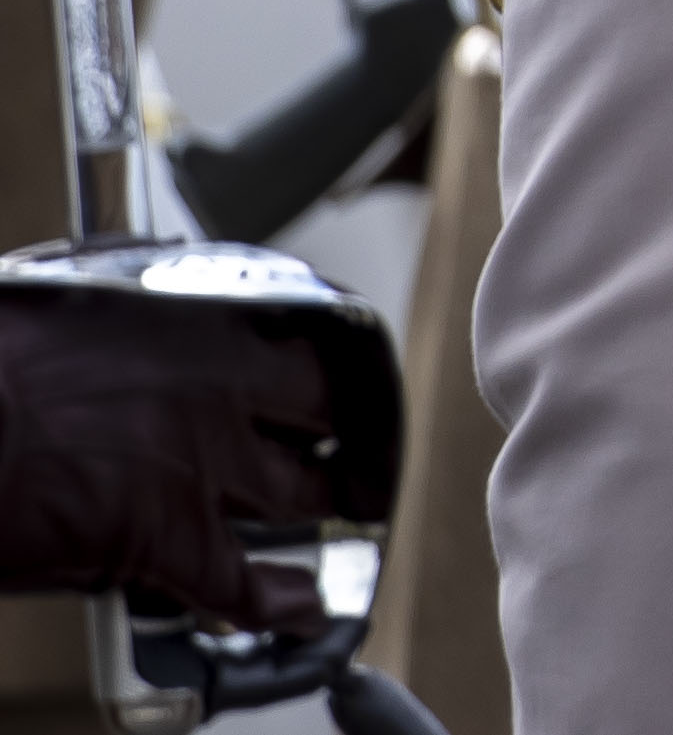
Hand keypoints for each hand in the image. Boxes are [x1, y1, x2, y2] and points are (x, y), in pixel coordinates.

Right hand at [0, 295, 339, 632]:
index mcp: (195, 325)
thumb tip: (122, 327)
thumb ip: (127, 321)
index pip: (304, 337)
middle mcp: (218, 392)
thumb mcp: (78, 302)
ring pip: (302, 491)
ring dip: (327, 501)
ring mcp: (203, 469)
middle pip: (326, 411)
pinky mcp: (169, 541)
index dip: (328, 364)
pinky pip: (244, 584)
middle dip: (347, 430)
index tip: (336, 372)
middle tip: (359, 440)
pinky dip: (281, 600)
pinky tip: (305, 604)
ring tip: (347, 506)